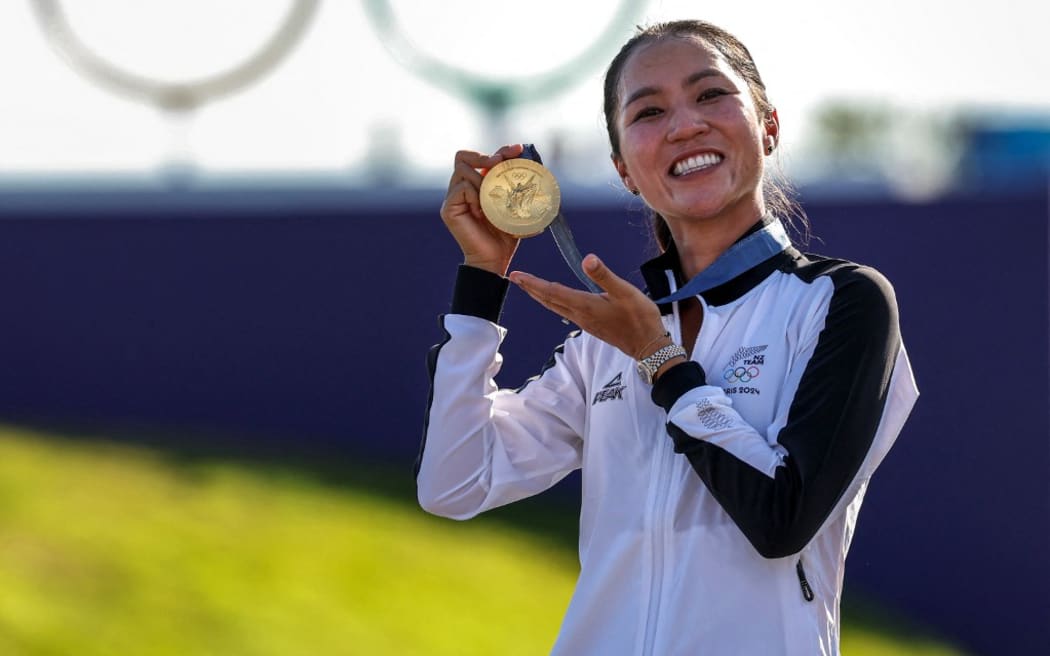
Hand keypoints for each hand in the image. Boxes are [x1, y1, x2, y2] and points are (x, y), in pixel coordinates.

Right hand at [440, 144, 524, 275]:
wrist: (494, 260)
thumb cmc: (505, 235)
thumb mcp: (516, 207)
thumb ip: (519, 188)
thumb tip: (536, 166)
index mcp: (477, 184)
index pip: (483, 158)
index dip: (500, 150)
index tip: (518, 149)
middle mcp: (461, 188)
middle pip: (464, 157)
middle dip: (484, 155)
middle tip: (499, 162)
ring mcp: (453, 198)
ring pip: (463, 170)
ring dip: (482, 179)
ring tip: (493, 199)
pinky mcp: (449, 209)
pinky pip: (461, 188)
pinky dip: (475, 195)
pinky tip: (483, 211)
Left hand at [509, 254, 670, 359]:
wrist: (648, 346)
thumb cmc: (639, 318)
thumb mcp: (625, 292)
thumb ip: (604, 276)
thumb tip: (587, 259)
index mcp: (584, 305)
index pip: (552, 291)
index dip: (532, 283)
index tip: (515, 275)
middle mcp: (580, 315)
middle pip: (548, 300)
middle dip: (531, 289)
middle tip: (515, 278)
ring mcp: (585, 322)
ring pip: (555, 307)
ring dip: (540, 296)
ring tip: (529, 287)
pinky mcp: (592, 325)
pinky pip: (565, 311)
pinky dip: (554, 302)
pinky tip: (556, 299)